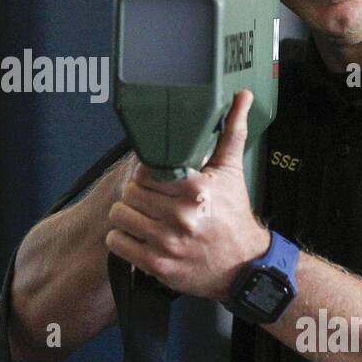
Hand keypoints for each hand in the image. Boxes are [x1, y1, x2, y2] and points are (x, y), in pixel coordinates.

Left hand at [105, 90, 270, 300]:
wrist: (244, 266)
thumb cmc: (233, 216)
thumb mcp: (232, 172)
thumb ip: (232, 132)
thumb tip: (243, 96)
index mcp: (196, 189)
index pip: (146, 171)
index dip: (146, 174)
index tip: (154, 179)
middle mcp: (182, 216)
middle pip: (130, 193)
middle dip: (136, 195)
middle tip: (148, 199)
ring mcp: (168, 243)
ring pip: (119, 216)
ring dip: (125, 216)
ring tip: (141, 216)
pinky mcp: (158, 266)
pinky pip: (118, 244)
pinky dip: (122, 239)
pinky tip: (137, 236)